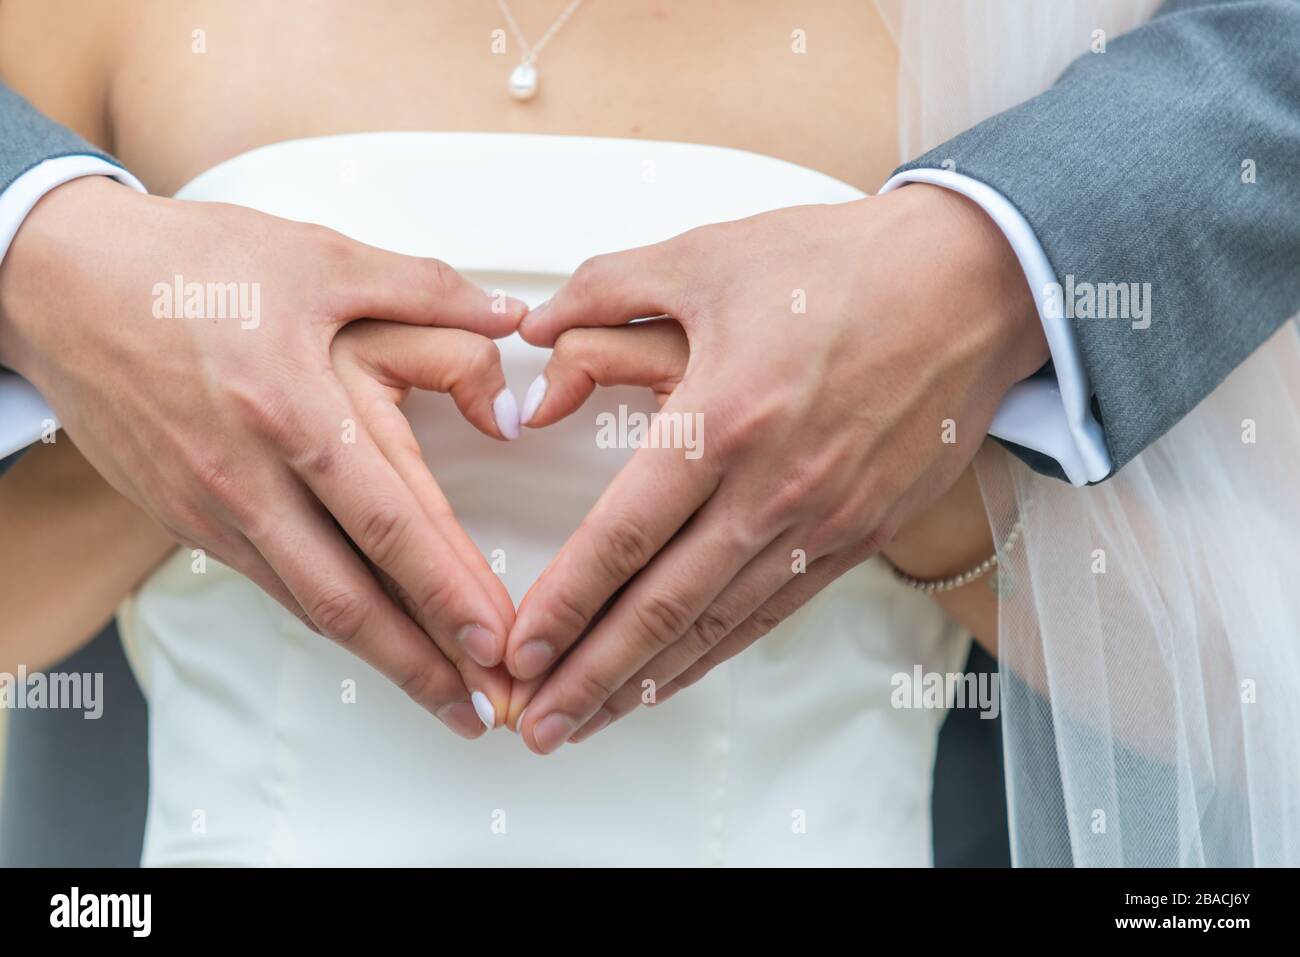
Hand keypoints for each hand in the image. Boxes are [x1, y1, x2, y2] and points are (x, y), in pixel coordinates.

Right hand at [0, 177, 523, 737]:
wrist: (63, 283)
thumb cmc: (197, 265)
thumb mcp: (323, 257)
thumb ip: (429, 290)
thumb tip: (512, 319)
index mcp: (296, 407)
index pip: (392, 520)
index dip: (449, 589)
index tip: (499, 639)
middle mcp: (251, 475)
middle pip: (350, 594)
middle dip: (424, 661)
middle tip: (485, 709)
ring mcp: (214, 506)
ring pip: (309, 605)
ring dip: (381, 658)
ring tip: (442, 696)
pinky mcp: (188, 520)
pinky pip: (272, 584)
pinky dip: (328, 622)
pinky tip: (370, 641)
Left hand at [507, 184, 1046, 752]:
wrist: (971, 286)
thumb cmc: (838, 265)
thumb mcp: (708, 255)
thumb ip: (605, 289)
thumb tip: (535, 327)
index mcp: (726, 417)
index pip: (625, 535)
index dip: (566, 602)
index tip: (518, 650)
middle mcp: (774, 487)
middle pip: (665, 605)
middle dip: (591, 673)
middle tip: (533, 724)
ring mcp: (824, 521)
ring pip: (718, 625)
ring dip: (646, 681)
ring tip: (585, 722)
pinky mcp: (859, 536)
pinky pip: (773, 612)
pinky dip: (716, 654)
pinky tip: (673, 678)